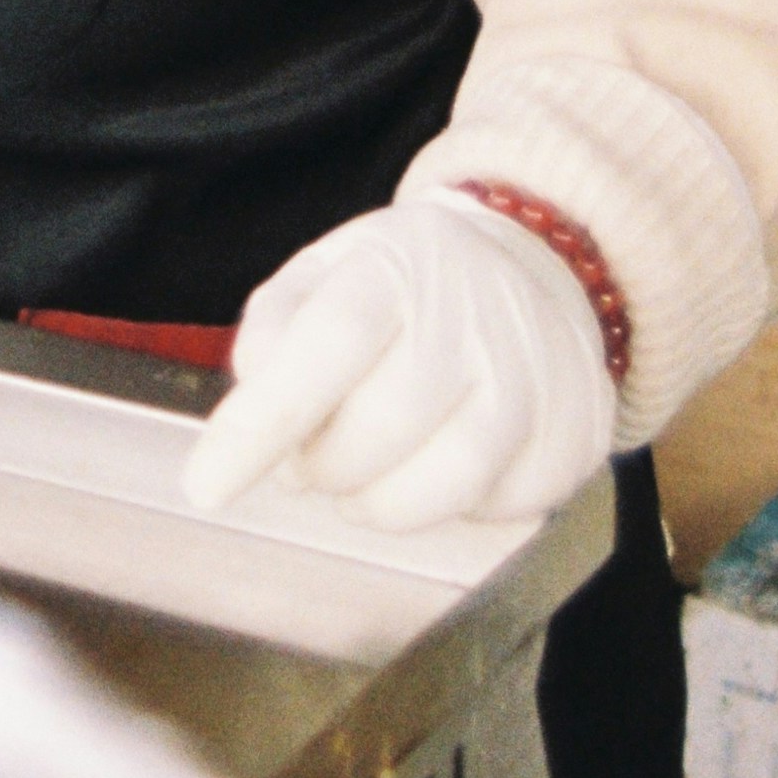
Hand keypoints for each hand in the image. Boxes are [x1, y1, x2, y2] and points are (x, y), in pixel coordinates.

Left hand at [180, 192, 611, 533]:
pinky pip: (491, 510)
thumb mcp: (323, 274)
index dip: (260, 425)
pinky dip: (446, 505)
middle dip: (320, 465)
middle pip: (374, 435)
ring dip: (376, 500)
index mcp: (396, 267)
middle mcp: (474, 318)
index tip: (206, 488)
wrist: (536, 270)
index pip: (322, 349)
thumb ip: (273, 330)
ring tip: (365, 471)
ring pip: (436, 488)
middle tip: (313, 453)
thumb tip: (251, 401)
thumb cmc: (405, 287)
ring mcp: (534, 379)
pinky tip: (438, 460)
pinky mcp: (571, 438)